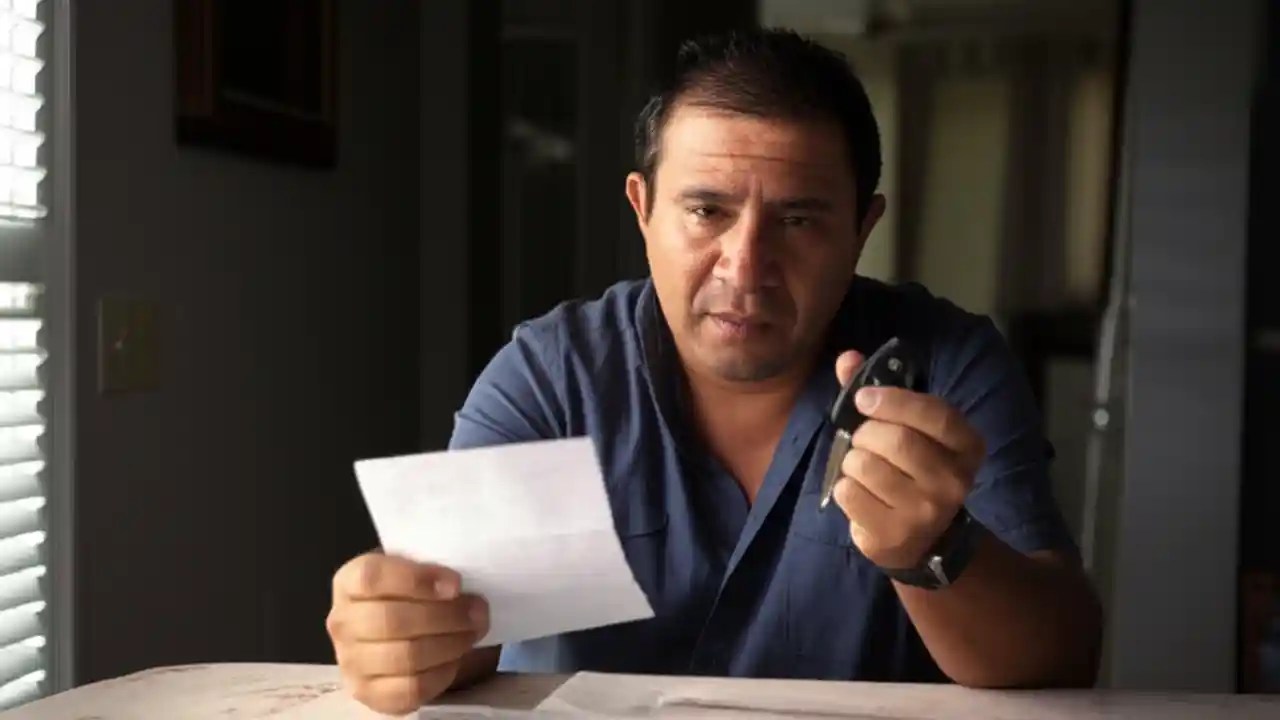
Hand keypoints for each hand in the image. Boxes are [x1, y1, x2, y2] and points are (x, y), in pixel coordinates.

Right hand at [327, 553, 488, 714]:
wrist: (396, 634)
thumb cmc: (410, 595)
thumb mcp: (414, 571)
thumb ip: (430, 571)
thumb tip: (458, 588)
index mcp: (349, 582)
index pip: (373, 577)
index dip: (417, 580)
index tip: (455, 584)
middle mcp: (342, 622)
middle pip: (391, 620)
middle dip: (445, 616)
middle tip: (476, 612)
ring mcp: (351, 662)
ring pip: (405, 656)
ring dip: (449, 644)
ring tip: (471, 633)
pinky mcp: (369, 694)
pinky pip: (411, 688)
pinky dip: (441, 673)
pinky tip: (454, 659)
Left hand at [830, 351, 985, 569]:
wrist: (920, 539)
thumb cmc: (910, 469)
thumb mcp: (906, 428)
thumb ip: (877, 391)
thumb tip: (846, 357)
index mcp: (967, 446)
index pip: (936, 415)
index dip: (895, 401)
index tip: (864, 398)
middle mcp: (955, 481)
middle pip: (897, 441)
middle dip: (866, 433)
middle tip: (863, 439)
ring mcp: (927, 513)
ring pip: (866, 466)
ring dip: (851, 460)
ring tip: (862, 468)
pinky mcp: (895, 535)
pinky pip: (849, 494)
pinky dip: (843, 487)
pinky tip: (859, 493)